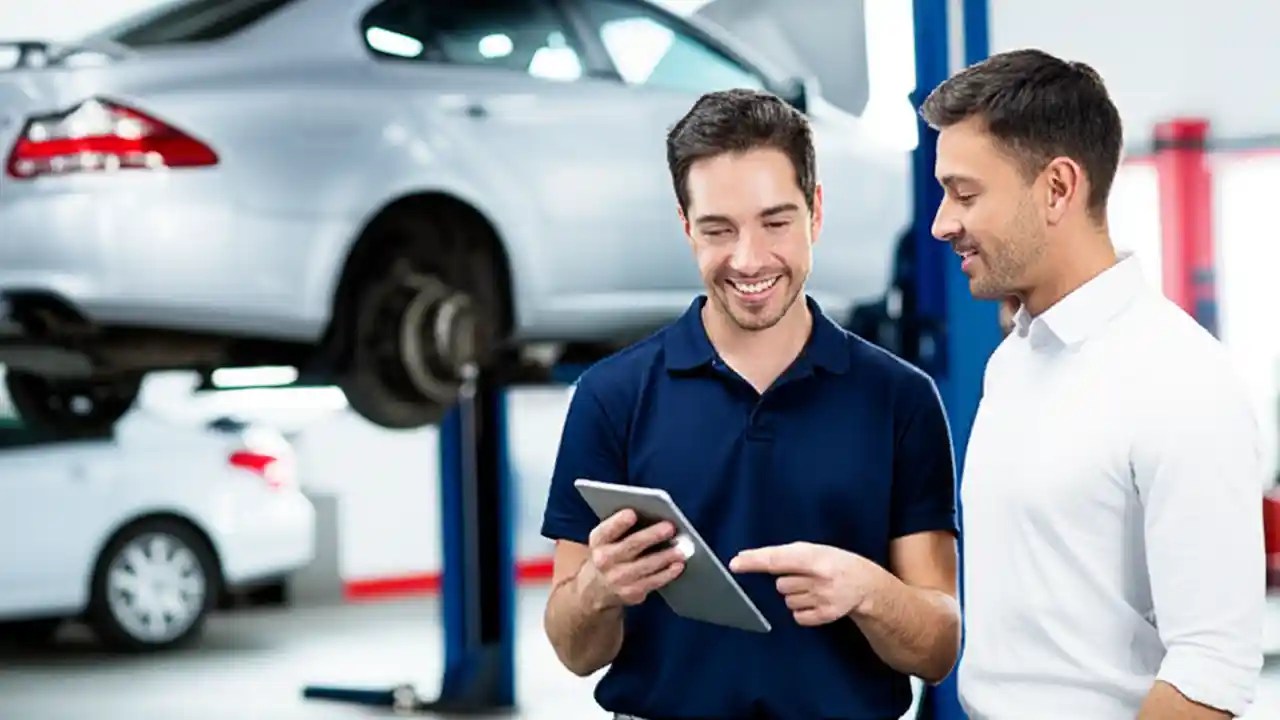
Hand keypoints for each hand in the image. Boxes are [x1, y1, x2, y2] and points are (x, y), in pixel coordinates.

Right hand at [579, 509, 686, 611]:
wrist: (598, 588)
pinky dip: (667, 573)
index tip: (632, 513)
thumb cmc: (610, 554)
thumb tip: (654, 515)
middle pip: (631, 545)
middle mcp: (604, 560)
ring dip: (665, 556)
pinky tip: (678, 565)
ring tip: (681, 549)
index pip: (607, 529)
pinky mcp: (631, 592)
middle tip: (669, 527)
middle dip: (651, 536)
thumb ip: (623, 527)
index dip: (618, 522)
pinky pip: (652, 582)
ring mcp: (617, 578)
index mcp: (599, 540)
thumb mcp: (607, 539)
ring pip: (645, 565)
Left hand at [730, 542, 881, 625]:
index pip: (777, 559)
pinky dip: (802, 610)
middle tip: (808, 576)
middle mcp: (819, 578)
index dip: (755, 561)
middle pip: (780, 584)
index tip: (735, 564)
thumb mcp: (815, 550)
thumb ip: (784, 554)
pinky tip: (817, 602)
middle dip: (789, 580)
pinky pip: (797, 616)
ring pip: (787, 600)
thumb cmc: (834, 563)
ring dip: (796, 595)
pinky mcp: (825, 616)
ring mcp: (823, 599)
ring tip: (815, 588)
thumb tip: (745, 558)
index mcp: (815, 557)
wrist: (866, 585)